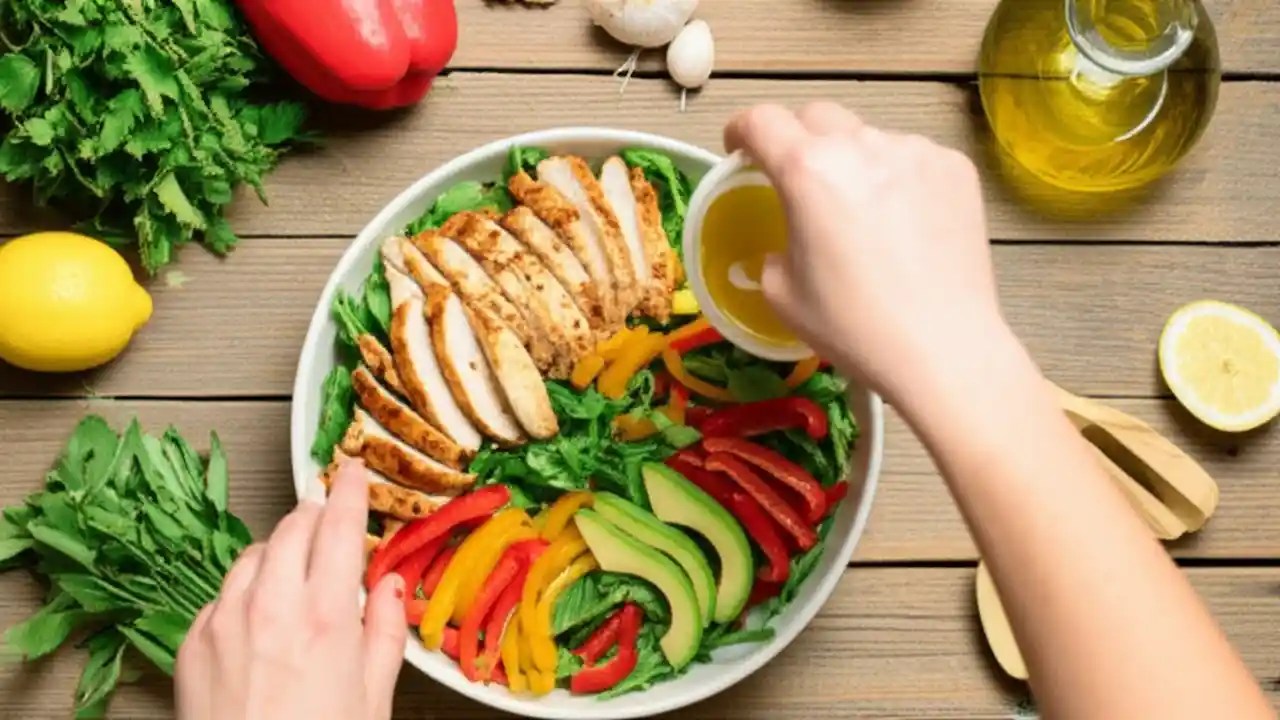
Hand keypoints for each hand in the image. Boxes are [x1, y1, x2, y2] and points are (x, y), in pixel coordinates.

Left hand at [175, 459, 405, 719]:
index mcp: (326, 616)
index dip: (348, 490)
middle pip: (292, 528)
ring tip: (296, 573)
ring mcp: (225, 622)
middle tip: (328, 519)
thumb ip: (383, 630)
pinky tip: (260, 616)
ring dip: (278, 551)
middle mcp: (272, 607)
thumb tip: (388, 586)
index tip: (351, 471)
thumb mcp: (374, 695)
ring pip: (253, 555)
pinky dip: (244, 591)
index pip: (338, 525)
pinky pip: (221, 594)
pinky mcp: (193, 642)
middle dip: (314, 515)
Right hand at [725, 103, 1014, 404]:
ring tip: (861, 211)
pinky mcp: (954, 167)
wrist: (942, 348)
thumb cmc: (853, 327)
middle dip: (796, 139)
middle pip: (816, 116)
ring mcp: (914, 151)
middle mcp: (860, 146)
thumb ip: (772, 248)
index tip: (740, 150)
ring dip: (852, 160)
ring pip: (868, 137)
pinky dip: (897, 178)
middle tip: (798, 180)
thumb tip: (784, 241)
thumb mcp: (783, 294)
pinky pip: (911, 158)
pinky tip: (905, 224)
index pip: (761, 120)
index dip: (741, 130)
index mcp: (807, 171)